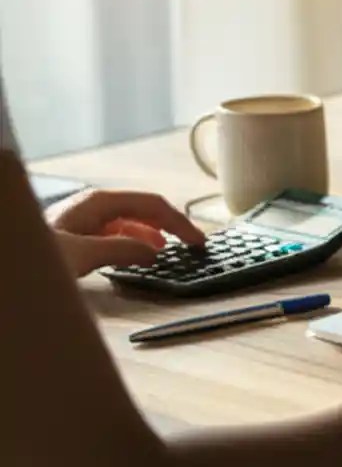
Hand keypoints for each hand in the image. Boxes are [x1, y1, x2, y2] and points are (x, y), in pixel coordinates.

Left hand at [46, 189, 205, 276]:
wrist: (11, 264)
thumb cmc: (35, 256)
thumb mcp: (84, 254)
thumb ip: (123, 249)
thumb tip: (153, 250)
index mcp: (98, 202)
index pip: (152, 204)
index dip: (179, 222)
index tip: (197, 241)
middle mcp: (92, 206)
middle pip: (143, 209)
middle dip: (170, 225)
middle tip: (192, 244)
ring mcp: (84, 219)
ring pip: (130, 222)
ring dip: (152, 234)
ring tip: (169, 251)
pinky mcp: (77, 235)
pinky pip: (116, 233)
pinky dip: (134, 243)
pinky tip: (137, 256)